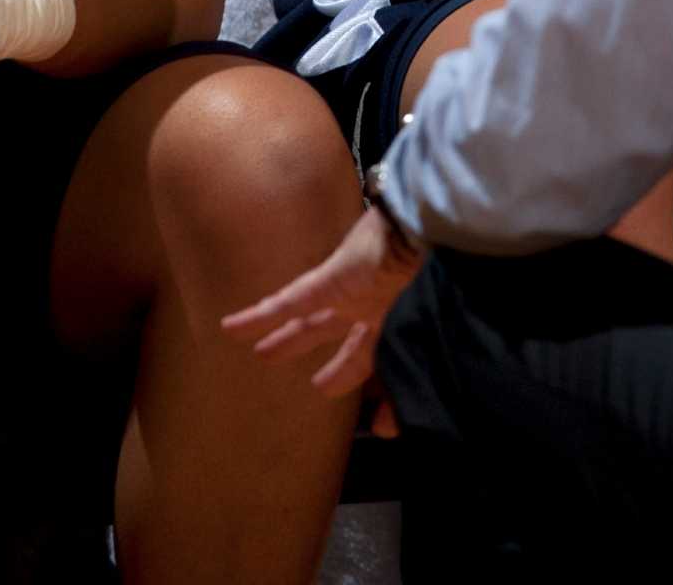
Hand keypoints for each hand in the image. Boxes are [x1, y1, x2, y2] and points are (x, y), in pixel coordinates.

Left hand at [221, 204, 424, 396]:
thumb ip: (404, 391)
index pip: (375, 357)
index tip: (353, 401)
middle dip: (329, 358)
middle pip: (343, 336)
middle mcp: (375, 308)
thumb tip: (385, 430)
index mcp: (400, 325)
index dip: (363, 378)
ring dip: (286, 337)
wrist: (440, 242)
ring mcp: (351, 292)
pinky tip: (232, 328)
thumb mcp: (424, 348)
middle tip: (317, 383)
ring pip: (310, 320)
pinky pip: (288, 302)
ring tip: (261, 351)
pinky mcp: (330, 278)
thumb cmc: (436, 296)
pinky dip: (260, 316)